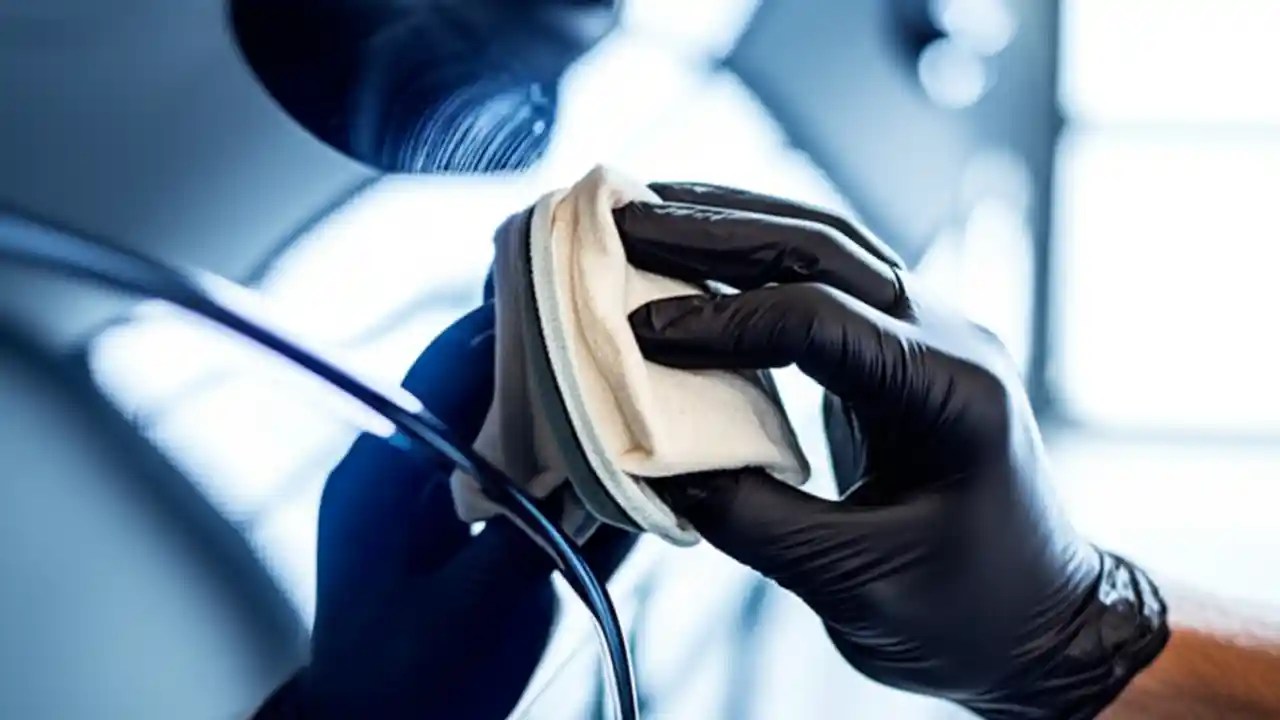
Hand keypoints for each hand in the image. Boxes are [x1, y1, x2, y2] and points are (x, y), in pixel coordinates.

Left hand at [291, 304, 633, 718]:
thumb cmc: (415, 688)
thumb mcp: (486, 610)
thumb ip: (546, 532)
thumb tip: (607, 470)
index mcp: (386, 471)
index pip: (454, 356)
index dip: (519, 314)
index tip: (580, 283)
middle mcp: (397, 466)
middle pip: (477, 375)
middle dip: (544, 350)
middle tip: (615, 324)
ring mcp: (417, 492)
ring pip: (490, 413)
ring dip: (547, 394)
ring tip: (616, 372)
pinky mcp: (440, 520)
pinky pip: (496, 459)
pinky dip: (541, 445)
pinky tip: (592, 445)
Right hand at [615, 184, 1168, 718]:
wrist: (1046, 625)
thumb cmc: (968, 615)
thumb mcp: (853, 584)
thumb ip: (750, 520)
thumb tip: (657, 466)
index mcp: (951, 393)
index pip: (822, 321)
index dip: (721, 323)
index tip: (640, 335)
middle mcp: (949, 341)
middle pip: (824, 249)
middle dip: (716, 230)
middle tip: (625, 220)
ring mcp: (931, 337)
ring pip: (829, 246)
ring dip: (737, 224)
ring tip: (650, 213)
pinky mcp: (903, 353)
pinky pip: (830, 282)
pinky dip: (759, 262)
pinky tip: (703, 258)